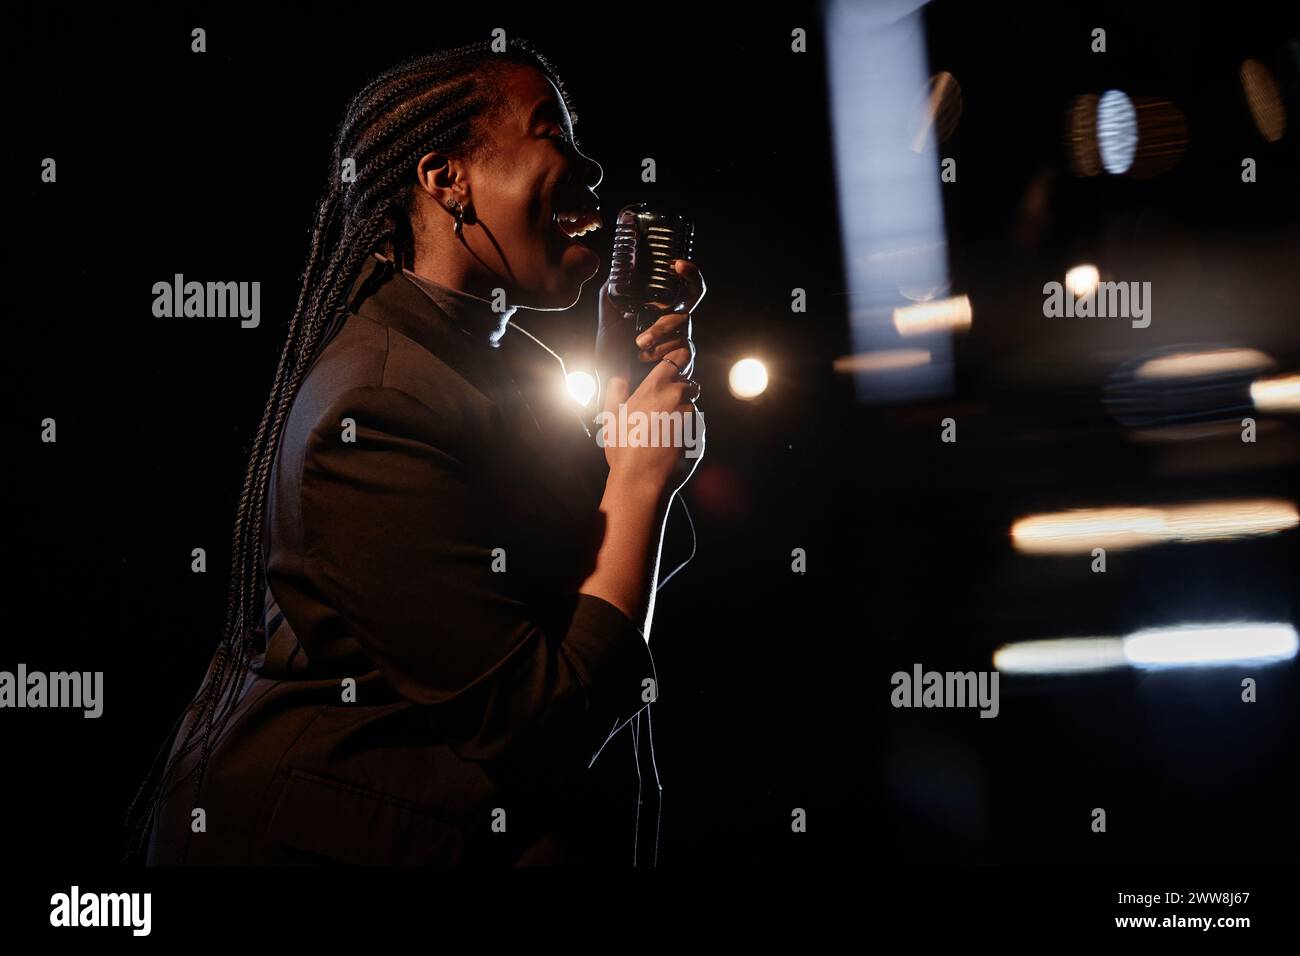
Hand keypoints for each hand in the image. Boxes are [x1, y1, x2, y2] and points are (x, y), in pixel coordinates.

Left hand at [595, 259, 705, 387]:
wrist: (612, 383)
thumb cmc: (612, 354)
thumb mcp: (607, 320)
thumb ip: (611, 294)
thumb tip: (615, 270)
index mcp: (659, 308)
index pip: (681, 285)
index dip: (687, 271)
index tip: (676, 263)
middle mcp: (674, 320)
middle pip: (693, 295)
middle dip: (688, 282)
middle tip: (667, 286)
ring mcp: (681, 338)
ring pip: (683, 320)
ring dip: (659, 329)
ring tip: (638, 344)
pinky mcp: (684, 357)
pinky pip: (683, 344)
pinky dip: (661, 348)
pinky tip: (644, 356)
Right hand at [597, 346, 705, 500]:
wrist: (641, 480)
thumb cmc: (623, 448)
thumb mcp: (611, 415)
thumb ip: (616, 389)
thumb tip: (619, 375)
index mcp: (656, 387)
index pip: (678, 357)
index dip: (678, 361)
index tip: (674, 367)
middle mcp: (677, 396)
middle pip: (688, 385)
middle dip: (678, 394)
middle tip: (660, 413)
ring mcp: (691, 415)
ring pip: (691, 407)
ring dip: (682, 415)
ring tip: (662, 435)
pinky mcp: (700, 434)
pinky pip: (695, 427)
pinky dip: (687, 433)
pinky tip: (670, 446)